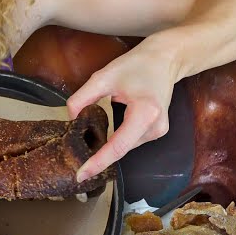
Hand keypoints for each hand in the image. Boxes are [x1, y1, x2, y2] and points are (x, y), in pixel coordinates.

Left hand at [66, 53, 175, 181]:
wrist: (164, 59)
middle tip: (78, 149)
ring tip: (100, 125)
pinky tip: (115, 123)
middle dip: (100, 151)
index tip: (81, 175)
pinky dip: (120, 137)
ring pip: (126, 146)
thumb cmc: (136, 65)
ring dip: (111, 141)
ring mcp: (159, 131)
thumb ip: (82, 98)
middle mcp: (156, 127)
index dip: (98, 162)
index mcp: (146, 113)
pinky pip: (132, 140)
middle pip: (121, 148)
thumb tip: (71, 118)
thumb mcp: (104, 77)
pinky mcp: (158, 131)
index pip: (118, 146)